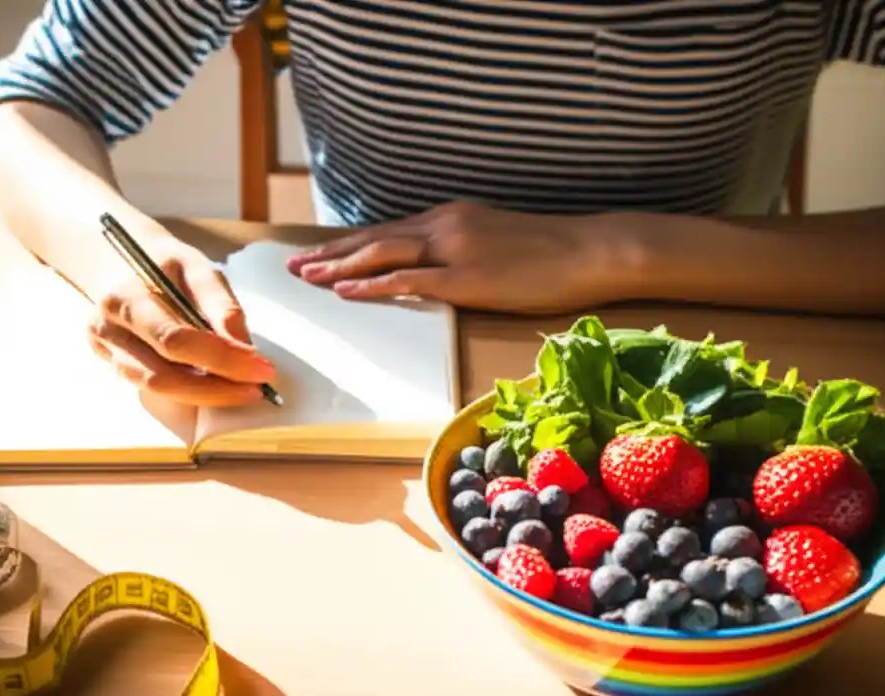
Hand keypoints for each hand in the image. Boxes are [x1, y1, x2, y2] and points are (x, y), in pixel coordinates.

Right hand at [87, 236, 275, 405]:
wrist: (123, 261)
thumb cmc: (165, 263)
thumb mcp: (197, 266)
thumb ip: (220, 304)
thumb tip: (243, 345)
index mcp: (126, 298)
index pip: (177, 340)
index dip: (222, 359)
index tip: (261, 368)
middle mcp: (110, 330)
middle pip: (165, 375)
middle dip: (217, 387)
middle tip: (257, 387)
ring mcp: (109, 352)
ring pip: (159, 389)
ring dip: (206, 395)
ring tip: (242, 388)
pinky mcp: (116, 366)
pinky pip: (156, 390)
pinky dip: (191, 392)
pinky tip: (217, 385)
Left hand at [285, 201, 643, 313]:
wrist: (588, 251)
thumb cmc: (550, 253)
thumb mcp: (496, 240)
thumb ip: (461, 248)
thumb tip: (435, 267)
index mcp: (451, 216)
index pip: (388, 229)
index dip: (349, 242)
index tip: (318, 252)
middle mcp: (444, 225)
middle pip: (374, 237)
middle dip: (331, 252)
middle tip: (295, 265)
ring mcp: (454, 248)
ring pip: (381, 253)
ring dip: (339, 266)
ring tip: (307, 277)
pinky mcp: (466, 277)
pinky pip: (408, 279)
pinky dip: (372, 284)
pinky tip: (346, 291)